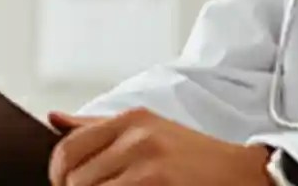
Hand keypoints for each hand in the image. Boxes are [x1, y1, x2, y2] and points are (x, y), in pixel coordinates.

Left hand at [47, 108, 270, 185]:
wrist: (244, 175)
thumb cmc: (194, 160)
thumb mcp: (147, 133)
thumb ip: (98, 128)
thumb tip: (53, 119)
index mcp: (130, 120)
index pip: (67, 149)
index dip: (59, 177)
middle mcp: (136, 135)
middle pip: (75, 178)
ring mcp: (148, 161)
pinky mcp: (158, 182)